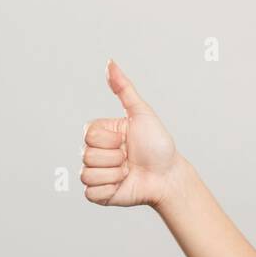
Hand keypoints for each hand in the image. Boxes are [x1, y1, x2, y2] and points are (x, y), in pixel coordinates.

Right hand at [82, 59, 182, 207]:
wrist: (168, 175)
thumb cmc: (158, 145)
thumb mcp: (142, 114)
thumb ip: (125, 89)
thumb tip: (110, 62)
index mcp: (101, 134)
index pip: (90, 135)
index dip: (112, 140)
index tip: (127, 140)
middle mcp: (95, 152)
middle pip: (87, 155)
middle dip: (115, 158)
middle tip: (130, 158)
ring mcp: (96, 173)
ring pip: (88, 174)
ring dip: (114, 174)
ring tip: (128, 171)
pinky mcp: (98, 194)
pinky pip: (91, 192)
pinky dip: (110, 189)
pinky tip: (123, 185)